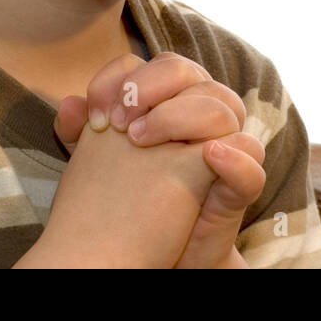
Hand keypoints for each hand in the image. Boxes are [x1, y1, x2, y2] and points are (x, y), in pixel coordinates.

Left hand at [53, 52, 265, 267]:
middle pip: (185, 71)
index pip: (150, 65)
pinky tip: (210, 154)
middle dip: (147, 88)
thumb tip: (69, 106)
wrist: (156, 255)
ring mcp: (223, 146)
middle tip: (118, 121)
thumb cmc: (129, 200)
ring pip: (220, 106)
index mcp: (167, 101)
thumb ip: (80, 134)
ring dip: (178, 116)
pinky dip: (235, 157)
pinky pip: (251, 161)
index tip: (95, 111)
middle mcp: (198, 114)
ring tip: (140, 140)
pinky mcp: (238, 186)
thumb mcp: (97, 163)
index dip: (119, 79)